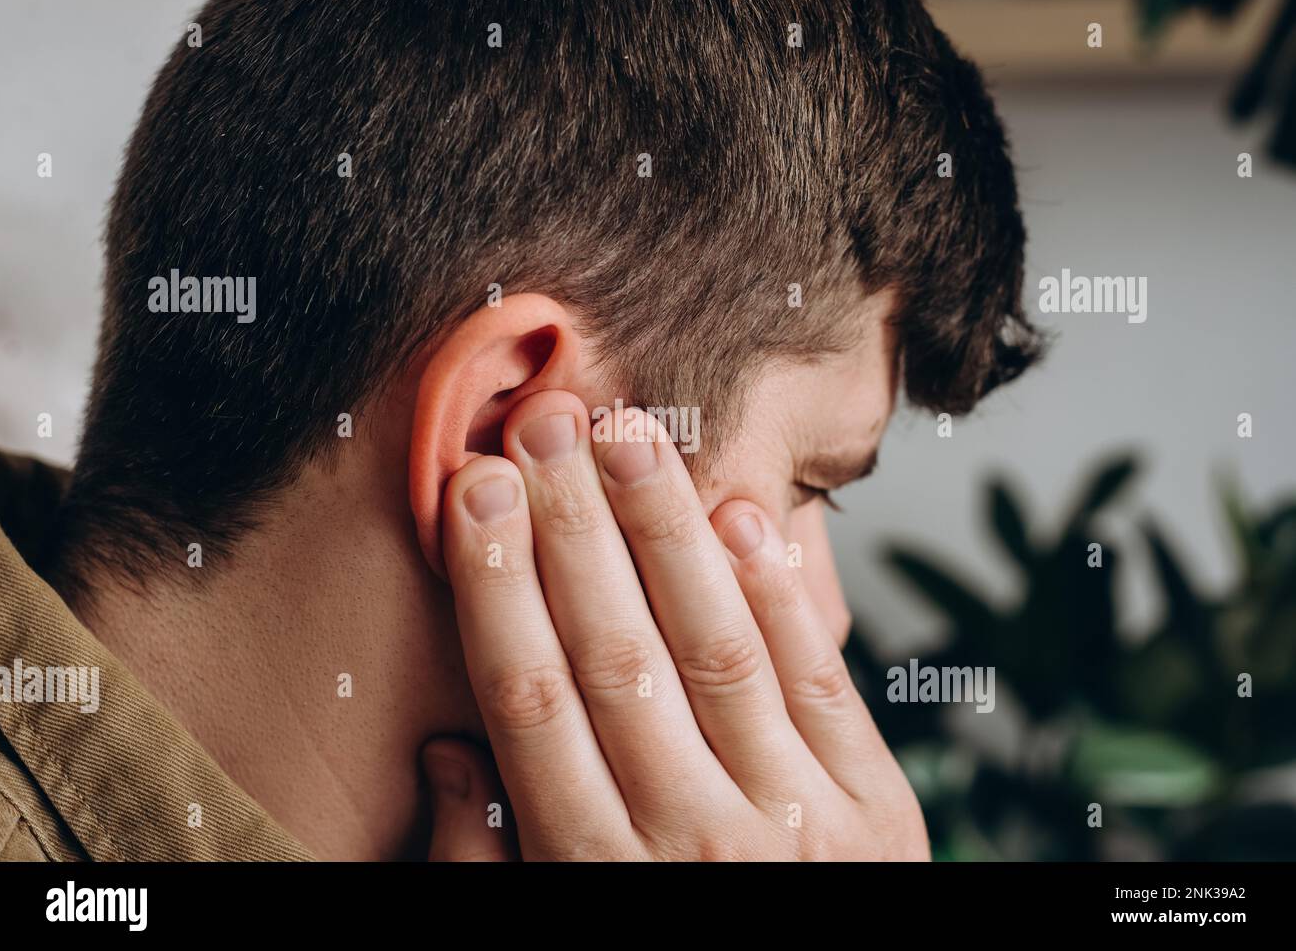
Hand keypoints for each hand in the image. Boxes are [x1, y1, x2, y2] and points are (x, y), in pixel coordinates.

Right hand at [424, 390, 928, 860]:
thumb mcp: (548, 935)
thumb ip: (488, 859)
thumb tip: (448, 747)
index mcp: (595, 876)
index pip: (533, 703)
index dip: (502, 586)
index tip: (478, 491)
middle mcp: (693, 844)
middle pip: (618, 657)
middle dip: (574, 531)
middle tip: (544, 426)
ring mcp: (796, 826)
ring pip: (717, 650)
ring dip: (668, 533)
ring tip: (630, 436)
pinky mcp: (878, 815)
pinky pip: (820, 687)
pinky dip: (782, 596)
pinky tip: (740, 515)